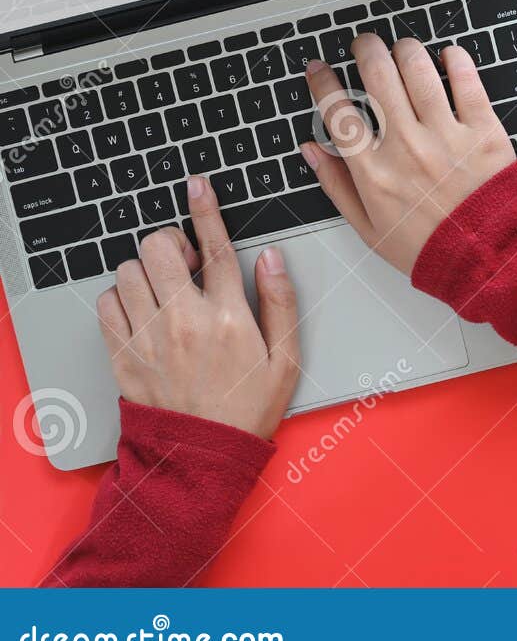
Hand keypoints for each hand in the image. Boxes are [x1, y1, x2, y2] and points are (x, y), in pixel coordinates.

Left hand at [96, 176, 301, 439]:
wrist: (203, 455)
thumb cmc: (247, 409)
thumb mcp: (286, 359)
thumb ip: (281, 303)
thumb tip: (271, 259)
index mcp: (230, 319)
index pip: (214, 248)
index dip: (206, 210)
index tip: (197, 185)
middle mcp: (185, 321)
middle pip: (158, 248)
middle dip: (169, 244)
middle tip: (183, 264)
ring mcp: (148, 336)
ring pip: (129, 270)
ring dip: (146, 271)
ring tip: (163, 292)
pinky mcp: (122, 353)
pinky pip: (107, 302)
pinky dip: (121, 297)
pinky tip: (142, 311)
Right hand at [300, 35, 515, 275]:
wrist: (491, 261)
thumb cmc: (432, 249)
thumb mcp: (370, 230)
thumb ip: (337, 187)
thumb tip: (311, 150)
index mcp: (374, 172)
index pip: (336, 111)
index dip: (322, 82)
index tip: (319, 69)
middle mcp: (406, 147)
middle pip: (375, 74)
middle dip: (364, 49)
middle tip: (365, 46)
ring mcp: (445, 136)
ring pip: (417, 68)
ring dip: (405, 49)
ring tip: (404, 50)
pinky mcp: (483, 131)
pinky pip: (466, 80)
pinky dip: (455, 59)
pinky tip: (448, 56)